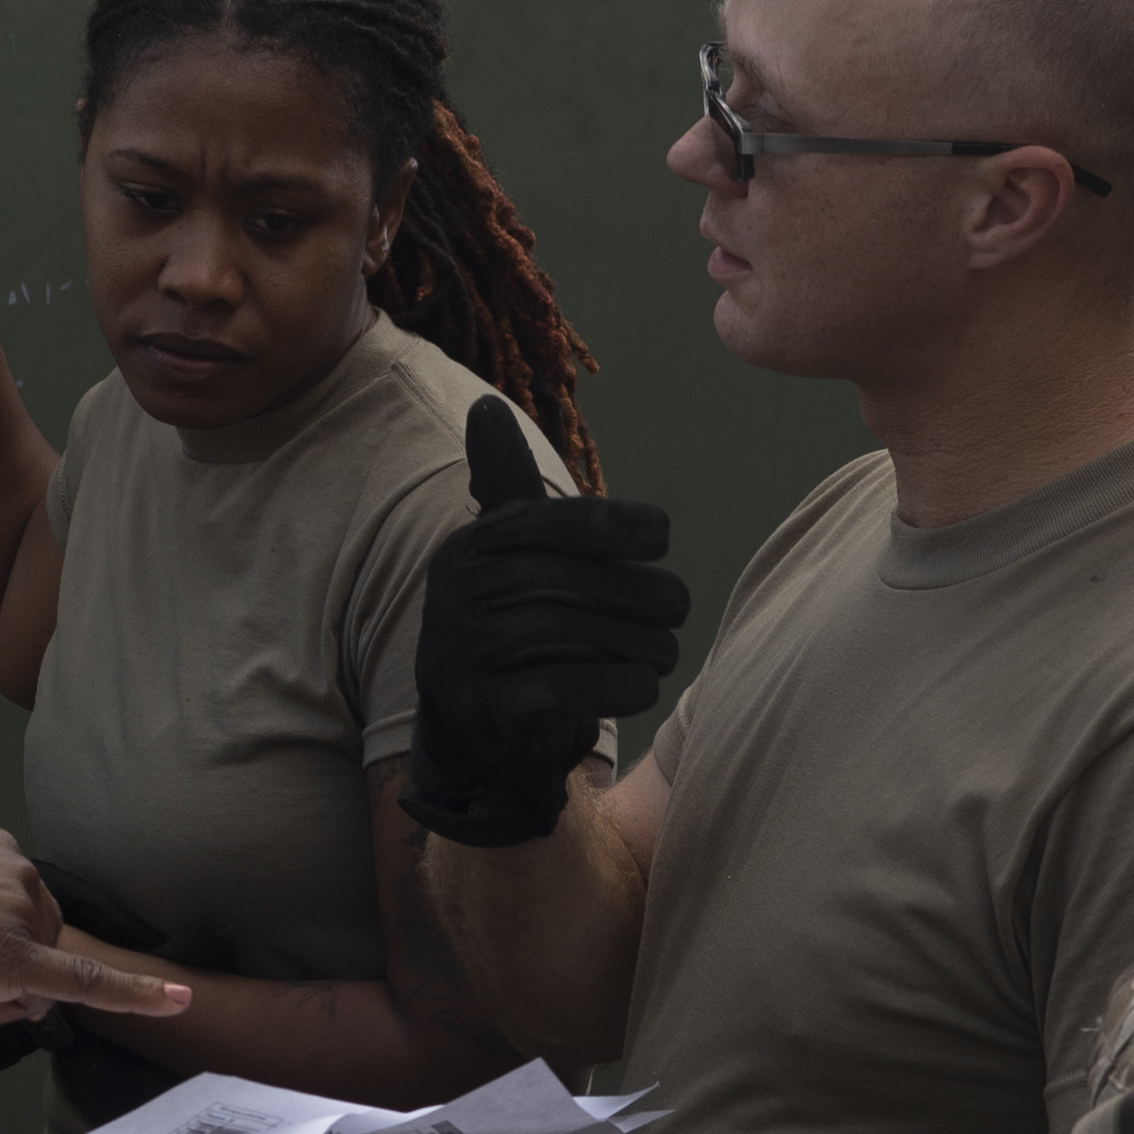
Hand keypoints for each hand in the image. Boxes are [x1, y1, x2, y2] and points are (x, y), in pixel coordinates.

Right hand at [403, 395, 690, 845]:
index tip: (662, 536)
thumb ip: (507, 486)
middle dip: (634, 594)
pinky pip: (557, 690)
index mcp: (467, 549)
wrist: (475, 728)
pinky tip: (644, 685)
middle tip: (680, 608)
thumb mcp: (507, 554)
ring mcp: (461, 656)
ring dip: (633, 643)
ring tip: (668, 651)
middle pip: (562, 583)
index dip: (609, 524)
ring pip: (564, 636)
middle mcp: (453, 597)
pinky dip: (611, 686)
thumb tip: (484, 405)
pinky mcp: (481, 712)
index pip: (543, 523)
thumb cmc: (511, 622)